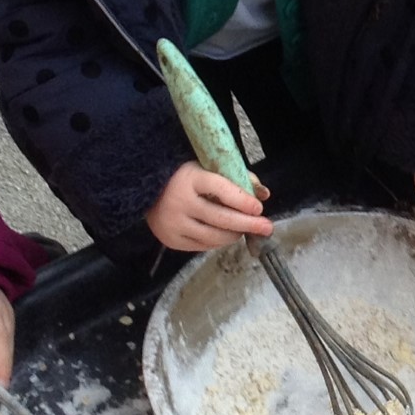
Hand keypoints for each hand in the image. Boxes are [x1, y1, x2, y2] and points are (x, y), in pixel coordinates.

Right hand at [147, 163, 274, 251]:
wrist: (147, 191)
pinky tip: (227, 235)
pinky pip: (202, 245)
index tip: (259, 208)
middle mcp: (179, 201)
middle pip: (220, 218)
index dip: (242, 200)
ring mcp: (174, 223)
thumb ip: (237, 178)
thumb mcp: (207, 168)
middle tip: (266, 227)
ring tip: (246, 230)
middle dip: (247, 224)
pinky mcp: (171, 239)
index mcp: (190, 178)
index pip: (221, 189)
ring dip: (235, 235)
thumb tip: (263, 194)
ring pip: (213, 236)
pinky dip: (218, 242)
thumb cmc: (186, 177)